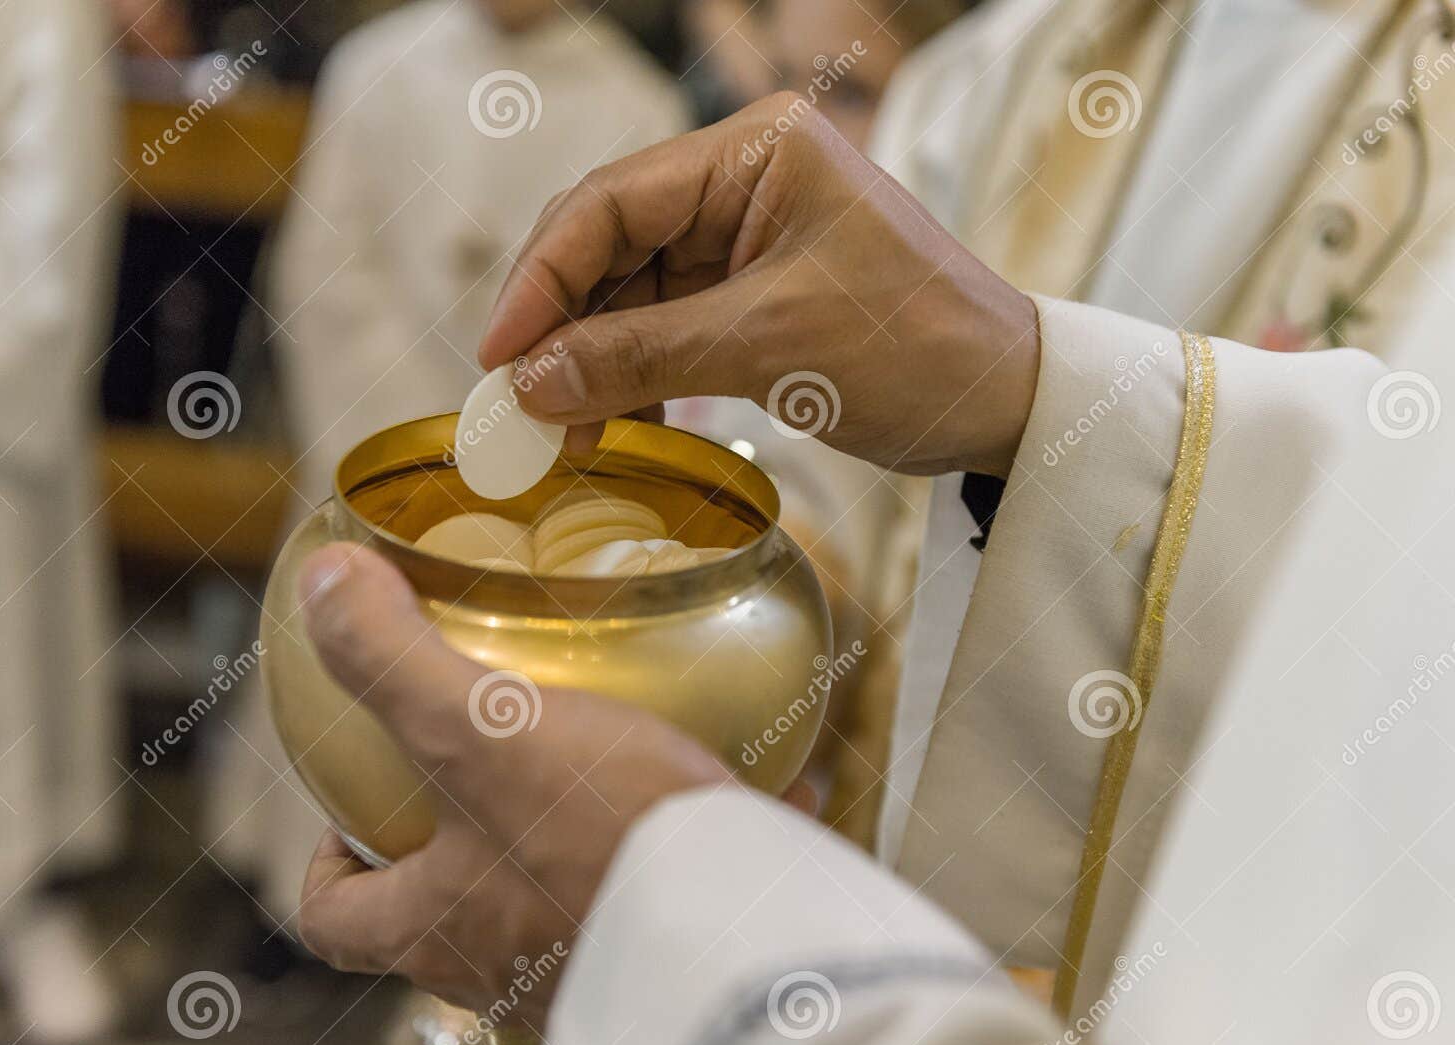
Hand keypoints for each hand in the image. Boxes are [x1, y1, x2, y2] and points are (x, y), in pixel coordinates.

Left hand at [294, 542, 735, 1022]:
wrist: (744, 934)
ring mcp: (593, 970)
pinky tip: (741, 787)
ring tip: (607, 772)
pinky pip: (674, 896)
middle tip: (477, 772)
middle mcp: (505, 970)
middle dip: (453, 851)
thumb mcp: (480, 732)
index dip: (326, 870)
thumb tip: (325, 583)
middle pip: (446, 922)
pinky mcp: (676, 954)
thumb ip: (392, 658)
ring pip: (557, 911)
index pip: (336, 923)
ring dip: (568, 850)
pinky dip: (692, 848)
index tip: (348, 817)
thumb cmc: (605, 843)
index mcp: (437, 927)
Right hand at [479, 94, 1040, 478]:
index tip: (497, 355)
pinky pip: (665, 326)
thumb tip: (528, 383)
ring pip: (630, 293)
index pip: (610, 201)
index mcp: (756, 150)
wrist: (1004, 400)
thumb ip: (640, 356)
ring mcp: (745, 235)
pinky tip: (610, 424)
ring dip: (591, 363)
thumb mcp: (769, 347)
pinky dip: (633, 375)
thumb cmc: (914, 350)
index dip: (540, 279)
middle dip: (560, 327)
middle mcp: (742, 179)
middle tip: (515, 406)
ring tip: (561, 436)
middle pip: (609, 245)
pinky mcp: (751, 290)